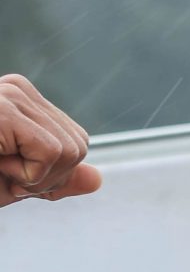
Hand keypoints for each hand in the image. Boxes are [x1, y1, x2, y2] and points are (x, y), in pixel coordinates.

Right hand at [0, 74, 100, 206]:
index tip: (10, 171)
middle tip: (3, 171)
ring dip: (34, 176)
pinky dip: (29, 173)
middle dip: (47, 176)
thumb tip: (99, 180)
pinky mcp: (4, 109)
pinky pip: (52, 153)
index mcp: (21, 99)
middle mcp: (17, 89)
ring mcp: (10, 94)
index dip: (52, 172)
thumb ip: (55, 180)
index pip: (75, 141)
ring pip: (70, 152)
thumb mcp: (13, 182)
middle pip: (79, 146)